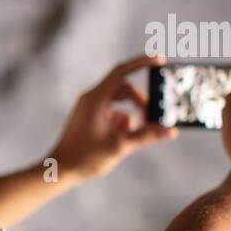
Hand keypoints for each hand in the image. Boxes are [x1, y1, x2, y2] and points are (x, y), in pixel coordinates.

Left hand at [47, 54, 177, 181]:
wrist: (60, 170)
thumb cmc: (85, 158)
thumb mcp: (120, 146)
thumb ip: (147, 136)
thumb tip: (170, 131)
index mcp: (96, 98)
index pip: (122, 71)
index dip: (141, 63)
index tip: (160, 60)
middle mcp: (92, 98)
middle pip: (125, 89)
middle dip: (141, 102)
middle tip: (154, 118)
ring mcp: (90, 107)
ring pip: (120, 102)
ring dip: (132, 116)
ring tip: (134, 135)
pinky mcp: (90, 117)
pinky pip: (112, 113)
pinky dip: (122, 123)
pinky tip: (121, 139)